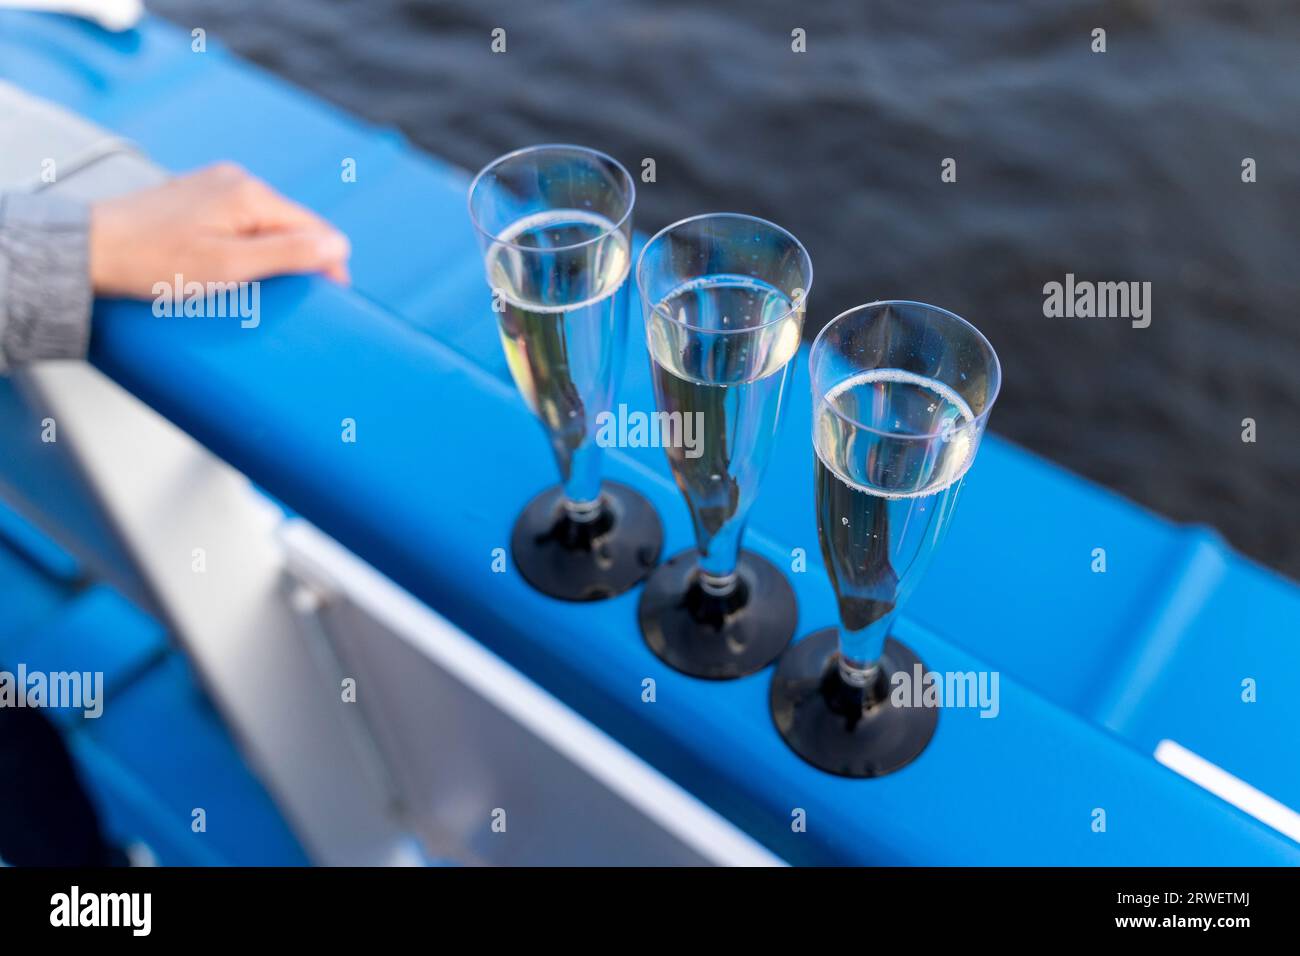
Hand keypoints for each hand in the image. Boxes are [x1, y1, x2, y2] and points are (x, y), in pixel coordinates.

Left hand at [89, 162, 350, 296]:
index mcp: (250, 194)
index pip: (314, 228)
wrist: (89, 249)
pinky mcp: (197, 195)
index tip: (328, 295)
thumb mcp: (228, 267)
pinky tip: (225, 267)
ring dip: (268, 254)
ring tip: (249, 285)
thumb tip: (338, 246)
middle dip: (295, 260)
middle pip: (290, 224)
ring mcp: (215, 185)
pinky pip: (240, 221)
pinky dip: (244, 246)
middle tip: (281, 297)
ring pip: (265, 223)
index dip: (327, 263)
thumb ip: (288, 254)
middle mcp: (236, 180)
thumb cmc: (151, 262)